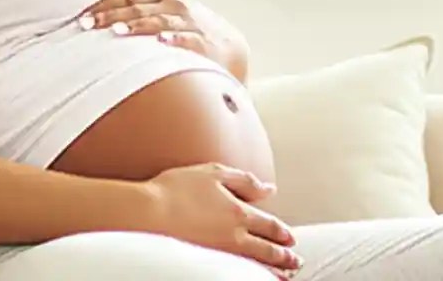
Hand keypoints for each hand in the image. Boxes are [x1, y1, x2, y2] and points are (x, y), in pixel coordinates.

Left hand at [78, 0, 248, 79]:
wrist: (232, 50)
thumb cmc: (191, 34)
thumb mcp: (169, 16)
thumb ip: (142, 14)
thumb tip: (100, 23)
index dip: (105, 3)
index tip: (82, 17)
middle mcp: (177, 6)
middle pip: (139, 8)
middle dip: (111, 16)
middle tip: (88, 26)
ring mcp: (192, 24)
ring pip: (160, 22)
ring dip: (138, 26)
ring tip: (117, 32)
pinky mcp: (205, 44)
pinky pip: (188, 41)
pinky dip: (175, 40)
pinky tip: (162, 43)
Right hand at [145, 163, 302, 274]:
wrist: (146, 213)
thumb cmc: (176, 189)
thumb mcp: (214, 173)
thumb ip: (244, 181)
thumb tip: (269, 189)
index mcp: (238, 213)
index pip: (269, 226)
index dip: (282, 233)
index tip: (292, 240)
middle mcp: (234, 237)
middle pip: (266, 250)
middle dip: (284, 257)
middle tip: (296, 264)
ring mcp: (220, 254)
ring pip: (254, 265)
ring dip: (273, 271)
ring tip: (285, 277)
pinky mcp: (205, 263)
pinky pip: (236, 273)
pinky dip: (250, 277)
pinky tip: (253, 278)